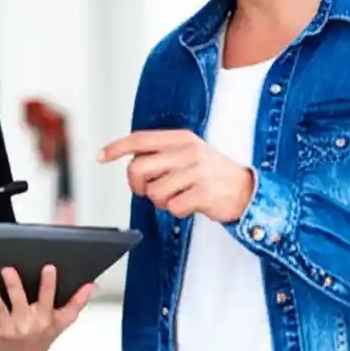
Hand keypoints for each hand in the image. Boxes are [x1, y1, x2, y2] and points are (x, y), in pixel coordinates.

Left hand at [0, 265, 94, 350]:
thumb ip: (76, 303)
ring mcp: (10, 328)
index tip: (48, 267)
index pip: (48, 300)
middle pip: (20, 302)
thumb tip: (92, 285)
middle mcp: (27, 324)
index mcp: (45, 319)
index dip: (48, 285)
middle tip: (7, 269)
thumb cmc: (44, 335)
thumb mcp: (62, 322)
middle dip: (13, 286)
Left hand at [99, 129, 254, 222]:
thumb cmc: (212, 174)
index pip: (140, 139)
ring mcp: (197, 172)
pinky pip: (173, 208)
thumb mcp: (189, 153)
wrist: (248, 191)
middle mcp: (188, 151)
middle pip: (138, 169)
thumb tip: (131, 163)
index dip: (116, 148)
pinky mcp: (203, 193)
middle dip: (137, 186)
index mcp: (181, 138)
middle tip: (148, 191)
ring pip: (154, 193)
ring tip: (180, 196)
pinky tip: (192, 204)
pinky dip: (178, 211)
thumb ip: (162, 154)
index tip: (101, 156)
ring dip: (162, 202)